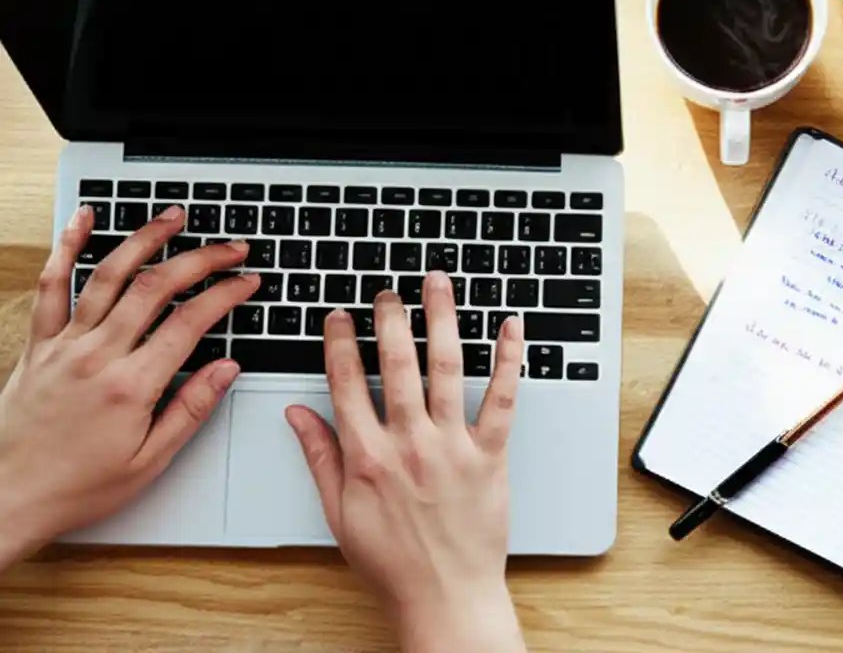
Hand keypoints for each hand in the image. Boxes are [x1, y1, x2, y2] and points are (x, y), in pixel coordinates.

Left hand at [0, 205, 257, 565]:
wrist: (8, 497)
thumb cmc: (77, 486)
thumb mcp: (150, 461)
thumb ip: (191, 408)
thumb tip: (226, 370)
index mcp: (130, 387)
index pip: (190, 323)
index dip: (225, 295)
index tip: (247, 282)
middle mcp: (96, 356)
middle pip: (156, 288)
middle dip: (200, 259)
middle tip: (230, 248)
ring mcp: (64, 345)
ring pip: (109, 276)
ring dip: (144, 240)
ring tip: (173, 219)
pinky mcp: (39, 344)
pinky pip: (53, 285)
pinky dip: (68, 248)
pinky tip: (84, 220)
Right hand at [285, 272, 526, 652]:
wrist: (445, 596)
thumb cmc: (392, 562)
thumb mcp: (338, 513)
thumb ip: (319, 457)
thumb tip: (296, 414)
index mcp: (367, 457)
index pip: (346, 383)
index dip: (339, 343)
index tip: (338, 315)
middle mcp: (410, 444)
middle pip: (396, 364)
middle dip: (389, 319)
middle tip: (386, 291)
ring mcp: (453, 447)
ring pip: (447, 368)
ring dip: (442, 319)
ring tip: (437, 283)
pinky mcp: (491, 456)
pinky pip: (504, 398)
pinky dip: (509, 359)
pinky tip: (510, 326)